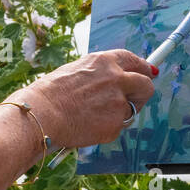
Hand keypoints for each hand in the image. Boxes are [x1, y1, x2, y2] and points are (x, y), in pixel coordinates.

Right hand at [18, 50, 156, 149]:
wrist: (41, 114)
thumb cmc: (50, 94)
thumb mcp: (75, 70)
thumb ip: (99, 73)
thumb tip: (113, 78)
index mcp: (104, 61)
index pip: (134, 61)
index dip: (143, 68)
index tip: (148, 73)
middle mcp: (116, 78)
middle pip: (146, 85)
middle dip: (143, 93)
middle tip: (134, 100)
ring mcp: (118, 101)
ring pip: (132, 109)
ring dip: (120, 113)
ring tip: (95, 116)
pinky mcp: (116, 123)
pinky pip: (118, 126)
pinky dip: (107, 128)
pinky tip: (88, 126)